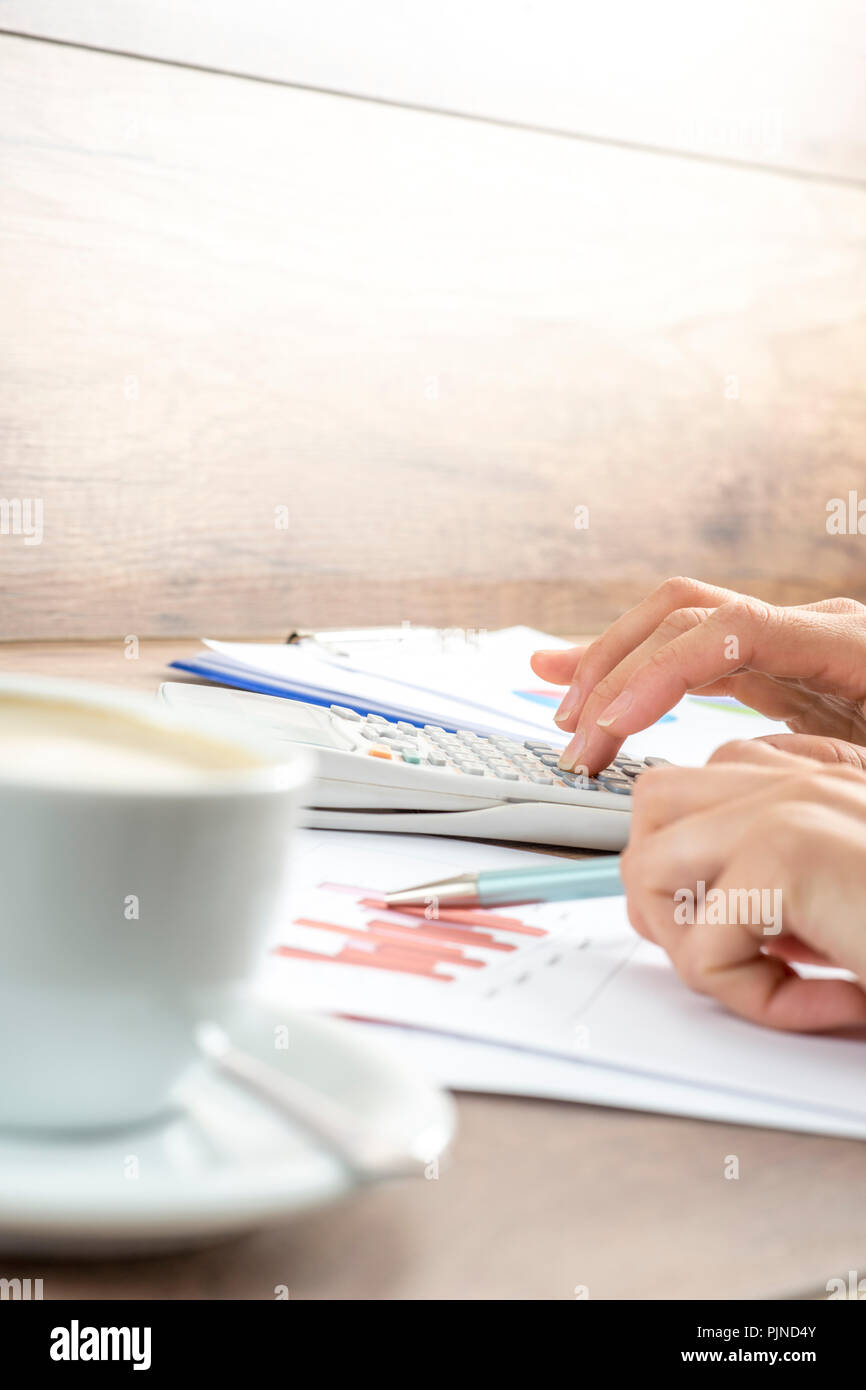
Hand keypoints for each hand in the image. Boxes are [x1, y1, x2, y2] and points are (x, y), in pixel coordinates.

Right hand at [530, 578, 865, 774]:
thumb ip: (848, 772)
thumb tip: (762, 777)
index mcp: (847, 645)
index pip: (724, 634)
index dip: (656, 675)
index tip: (608, 730)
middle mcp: (809, 629)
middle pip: (683, 614)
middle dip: (615, 673)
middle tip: (574, 742)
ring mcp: (789, 644)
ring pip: (674, 625)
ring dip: (610, 663)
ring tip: (558, 705)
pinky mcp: (778, 670)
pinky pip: (690, 655)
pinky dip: (634, 670)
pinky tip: (584, 681)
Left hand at [620, 742, 865, 1031]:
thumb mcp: (846, 894)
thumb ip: (781, 884)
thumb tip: (706, 914)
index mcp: (813, 775)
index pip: (695, 790)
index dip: (695, 866)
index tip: (754, 932)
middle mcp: (797, 776)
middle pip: (651, 805)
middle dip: (663, 888)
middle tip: (731, 950)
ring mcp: (784, 806)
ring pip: (648, 870)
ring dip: (694, 947)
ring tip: (776, 977)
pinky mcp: (783, 857)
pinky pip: (702, 955)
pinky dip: (758, 1001)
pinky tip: (836, 1001)